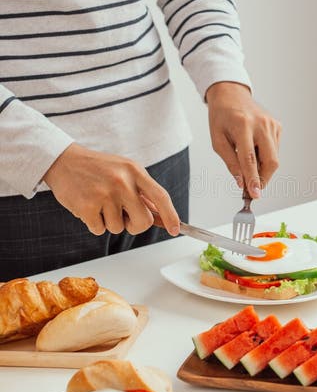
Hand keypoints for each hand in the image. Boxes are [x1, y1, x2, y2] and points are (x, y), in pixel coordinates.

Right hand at [43, 143, 180, 236]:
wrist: (64, 161)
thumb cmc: (98, 168)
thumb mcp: (124, 170)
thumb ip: (141, 190)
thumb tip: (159, 216)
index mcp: (135, 171)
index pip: (161, 196)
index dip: (171, 216)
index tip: (176, 230)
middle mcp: (122, 182)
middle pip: (143, 222)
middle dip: (135, 225)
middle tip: (124, 216)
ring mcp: (104, 195)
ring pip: (119, 228)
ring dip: (110, 222)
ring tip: (99, 203)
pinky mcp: (87, 206)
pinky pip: (99, 230)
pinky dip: (94, 223)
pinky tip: (88, 206)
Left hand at [206, 81, 280, 198]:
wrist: (231, 95)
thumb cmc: (222, 117)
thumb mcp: (218, 140)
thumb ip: (230, 162)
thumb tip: (241, 182)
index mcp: (243, 125)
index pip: (249, 158)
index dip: (252, 179)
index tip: (254, 194)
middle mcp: (261, 124)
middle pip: (270, 160)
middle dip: (263, 178)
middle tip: (252, 187)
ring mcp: (272, 124)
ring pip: (274, 158)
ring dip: (262, 167)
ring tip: (247, 159)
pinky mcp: (278, 126)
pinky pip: (275, 150)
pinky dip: (265, 156)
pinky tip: (254, 148)